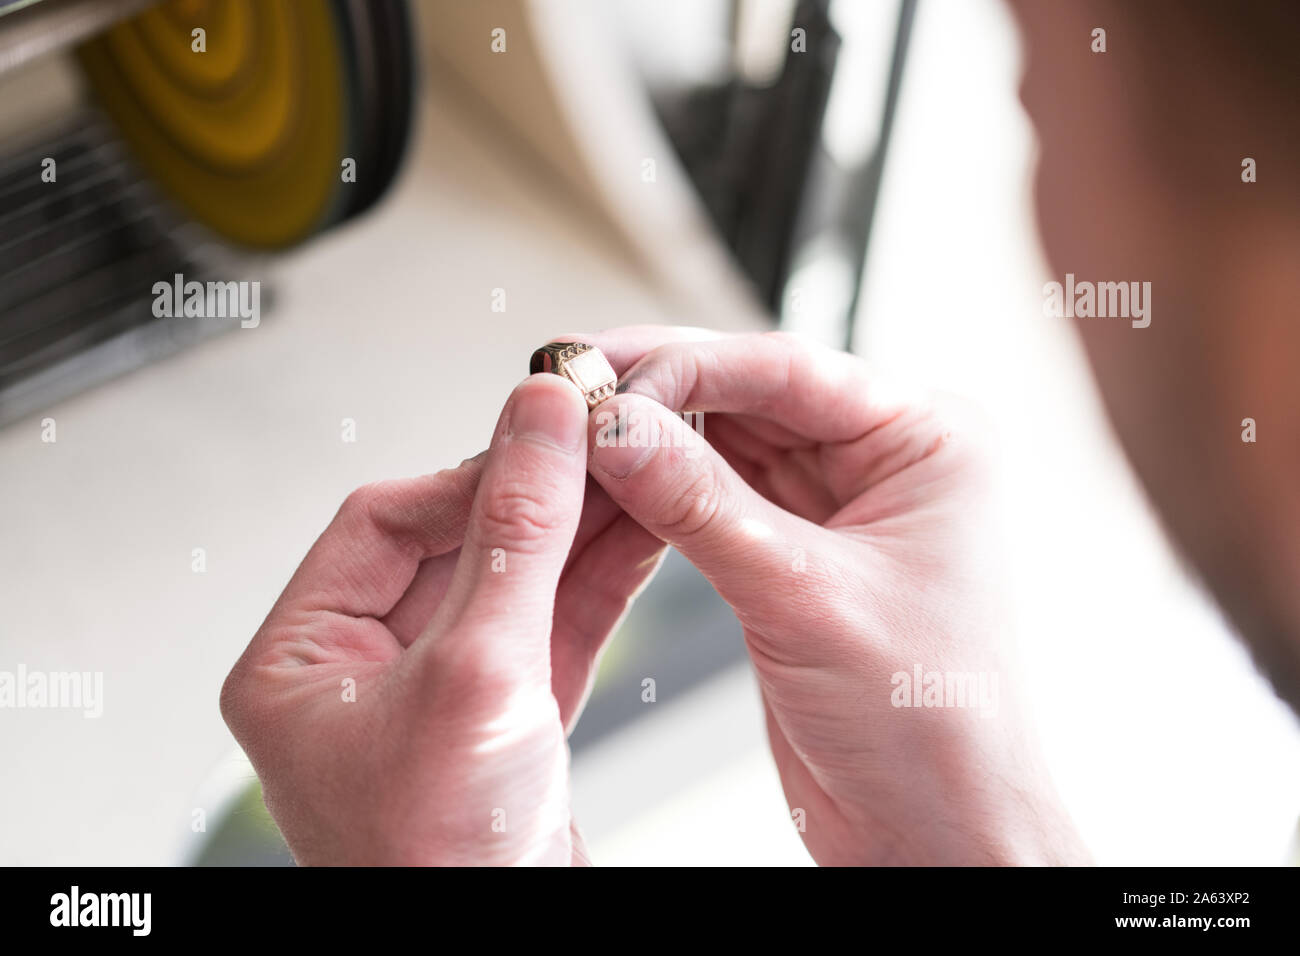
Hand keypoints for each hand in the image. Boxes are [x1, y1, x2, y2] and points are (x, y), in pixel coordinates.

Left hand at [220, 375, 664, 864]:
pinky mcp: (503, 720)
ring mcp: (437, 697)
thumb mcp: (478, 672)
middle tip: (602, 441)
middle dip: (538, 499)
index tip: (543, 431)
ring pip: (512, 584)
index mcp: (302, 663)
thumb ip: (515, 536)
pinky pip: (547, 629)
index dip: (470, 473)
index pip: (383, 522)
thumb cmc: (443, 863)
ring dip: (577, 533)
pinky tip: (640, 536)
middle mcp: (362, 675)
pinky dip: (595, 585)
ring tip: (638, 475)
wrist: (503, 955)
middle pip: (456, 545)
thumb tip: (537, 419)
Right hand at [578, 326, 1087, 864]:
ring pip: (726, 442)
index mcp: (926, 441)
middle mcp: (883, 460)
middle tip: (571, 383)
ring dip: (651, 436)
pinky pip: (715, 497)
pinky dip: (659, 490)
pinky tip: (610, 479)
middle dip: (659, 390)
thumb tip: (617, 427)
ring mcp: (837, 505)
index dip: (686, 365)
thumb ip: (701, 506)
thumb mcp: (803, 598)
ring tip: (575, 428)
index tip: (603, 376)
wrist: (930, 830)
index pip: (789, 370)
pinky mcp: (793, 552)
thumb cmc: (928, 726)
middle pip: (751, 394)